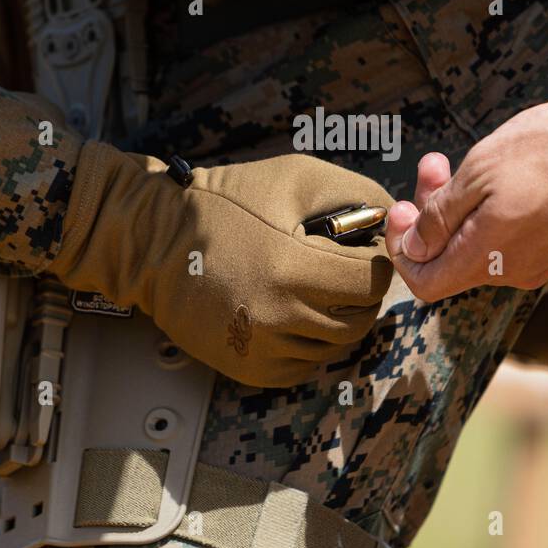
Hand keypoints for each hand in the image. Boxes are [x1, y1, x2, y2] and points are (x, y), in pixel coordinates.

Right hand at [49, 145, 393, 386]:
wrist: (152, 243)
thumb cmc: (224, 204)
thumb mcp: (294, 178)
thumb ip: (355, 193)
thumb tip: (394, 218)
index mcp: (291, 269)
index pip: (372, 282)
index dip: (376, 262)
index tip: (364, 250)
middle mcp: (278, 317)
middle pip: (361, 319)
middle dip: (362, 292)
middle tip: (346, 269)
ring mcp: (262, 350)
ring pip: (337, 345)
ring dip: (340, 317)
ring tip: (318, 288)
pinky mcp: (249, 369)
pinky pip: (307, 365)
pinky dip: (313, 342)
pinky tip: (295, 312)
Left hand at [385, 101, 547, 301]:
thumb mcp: (482, 171)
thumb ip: (442, 215)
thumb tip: (414, 248)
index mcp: (486, 259)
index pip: (425, 284)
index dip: (402, 250)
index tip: (402, 208)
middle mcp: (514, 272)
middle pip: (452, 259)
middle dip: (431, 213)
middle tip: (433, 164)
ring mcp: (544, 261)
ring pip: (482, 244)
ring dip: (462, 206)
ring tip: (461, 159)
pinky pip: (514, 239)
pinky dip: (494, 212)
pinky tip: (502, 174)